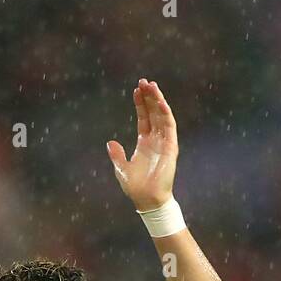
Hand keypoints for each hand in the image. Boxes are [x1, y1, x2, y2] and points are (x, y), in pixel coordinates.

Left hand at [106, 79, 177, 210]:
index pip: (143, 118)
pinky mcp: (171, 146)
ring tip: (152, 85)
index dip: (140, 104)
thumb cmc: (136, 187)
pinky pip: (169, 126)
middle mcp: (155, 139)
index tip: (136, 90)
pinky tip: (160, 102)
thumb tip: (110, 142)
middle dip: (149, 97)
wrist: (147, 199)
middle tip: (144, 81)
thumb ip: (116, 155)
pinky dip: (165, 113)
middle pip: (153, 112)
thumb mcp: (121, 169)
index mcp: (144, 142)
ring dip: (157, 100)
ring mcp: (164, 142)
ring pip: (162, 115)